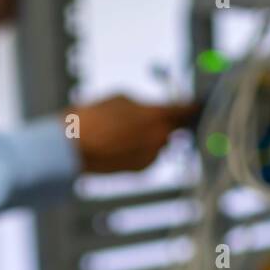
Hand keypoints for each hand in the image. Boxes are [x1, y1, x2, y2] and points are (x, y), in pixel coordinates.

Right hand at [67, 95, 198, 172]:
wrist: (70, 148)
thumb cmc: (93, 117)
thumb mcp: (121, 99)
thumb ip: (145, 105)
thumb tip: (155, 111)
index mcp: (157, 116)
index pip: (187, 109)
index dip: (194, 105)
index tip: (199, 103)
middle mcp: (159, 139)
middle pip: (178, 129)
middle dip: (175, 123)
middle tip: (169, 115)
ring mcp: (151, 157)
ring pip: (162, 143)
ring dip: (156, 136)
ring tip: (133, 129)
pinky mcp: (141, 171)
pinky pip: (150, 155)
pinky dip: (143, 149)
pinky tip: (125, 143)